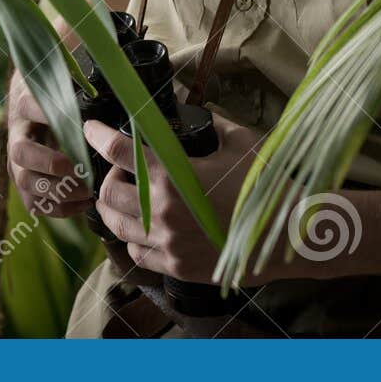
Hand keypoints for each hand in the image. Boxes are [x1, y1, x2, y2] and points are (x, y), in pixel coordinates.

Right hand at [5, 69, 93, 218]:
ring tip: (87, 192)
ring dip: (57, 191)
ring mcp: (16, 160)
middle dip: (51, 163)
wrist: (36, 103)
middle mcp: (16, 133)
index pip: (28, 107)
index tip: (78, 122)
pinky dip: (58, 209)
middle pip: (21, 152)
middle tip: (81, 169)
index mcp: (25, 103)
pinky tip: (83, 204)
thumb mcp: (65, 79)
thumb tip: (105, 87)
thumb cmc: (61, 91)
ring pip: (25, 181)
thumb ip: (79, 83)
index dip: (49, 115)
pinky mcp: (24, 180)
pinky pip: (33, 202)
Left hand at [87, 110, 291, 285]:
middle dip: (107, 177)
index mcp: (172, 176)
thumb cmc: (265, 185)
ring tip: (130, 198)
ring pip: (116, 226)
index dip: (98, 136)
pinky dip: (133, 237)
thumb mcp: (238, 144)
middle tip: (122, 170)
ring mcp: (168, 244)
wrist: (290, 235)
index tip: (90, 129)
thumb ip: (212, 125)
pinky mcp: (178, 267)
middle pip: (107, 193)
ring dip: (115, 208)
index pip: (119, 152)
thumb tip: (198, 114)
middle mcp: (162, 212)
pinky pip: (138, 254)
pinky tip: (146, 227)